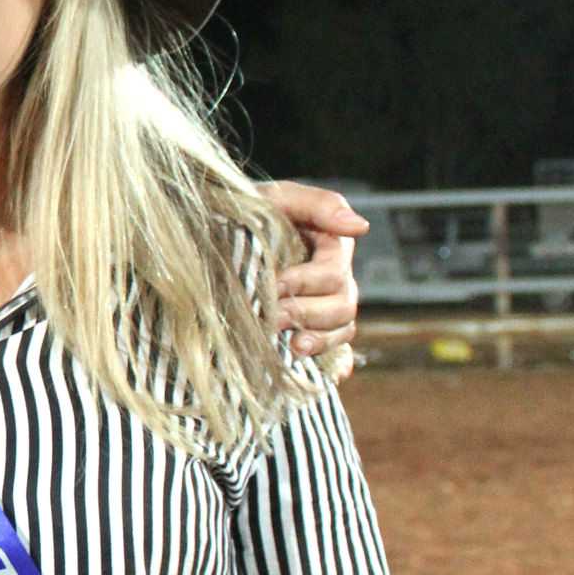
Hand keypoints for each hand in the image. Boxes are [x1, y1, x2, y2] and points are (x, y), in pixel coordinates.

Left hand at [261, 180, 365, 373]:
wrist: (213, 233)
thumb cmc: (246, 211)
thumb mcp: (277, 197)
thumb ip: (317, 204)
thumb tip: (360, 226)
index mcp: (330, 249)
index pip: (334, 274)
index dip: (306, 283)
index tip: (274, 285)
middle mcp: (332, 281)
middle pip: (342, 307)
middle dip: (308, 314)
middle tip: (273, 319)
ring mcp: (322, 308)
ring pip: (342, 331)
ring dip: (319, 341)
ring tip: (293, 349)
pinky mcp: (307, 329)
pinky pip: (336, 354)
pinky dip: (335, 366)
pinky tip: (329, 376)